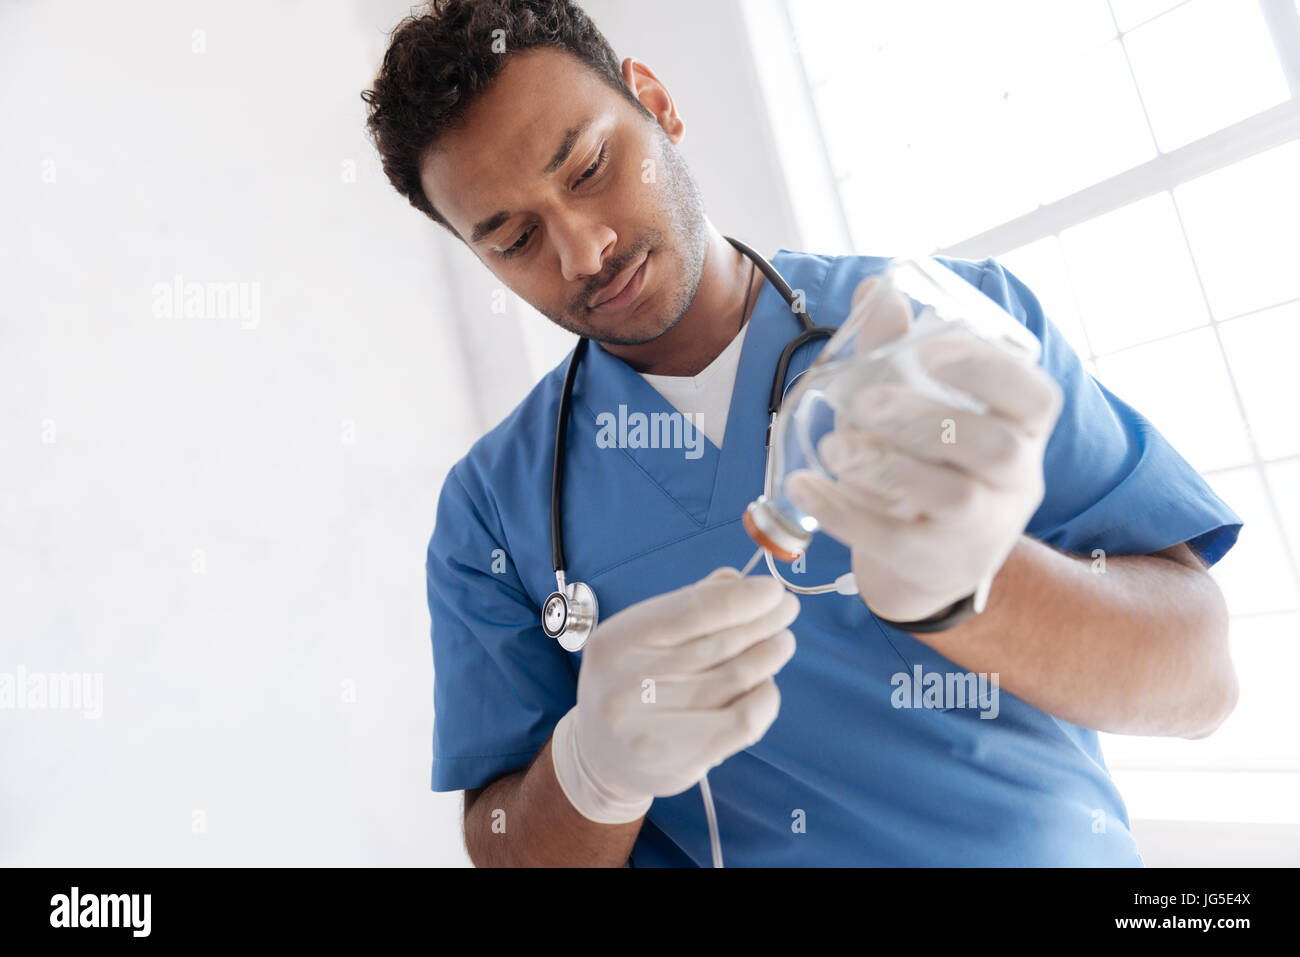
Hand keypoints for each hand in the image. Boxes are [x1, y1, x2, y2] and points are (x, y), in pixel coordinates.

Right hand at [551, 568, 798, 822]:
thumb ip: (689, 605)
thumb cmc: (631, 682)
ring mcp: (653, 726)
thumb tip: (738, 581)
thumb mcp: (642, 635)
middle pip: (720, 644)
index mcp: (617, 642)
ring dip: (770, 654)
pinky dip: (766, 697)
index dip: (742, 597)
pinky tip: (768, 684)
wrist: (602, 756)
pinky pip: (744, 720)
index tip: (772, 590)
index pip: (693, 611)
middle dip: (765, 621)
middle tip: (787, 609)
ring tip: (782, 642)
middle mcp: (628, 684)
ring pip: (737, 678)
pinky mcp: (681, 759)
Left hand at [785, 277, 1062, 622]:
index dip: (988, 370)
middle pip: (995, 447)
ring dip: (887, 465)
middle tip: (867, 401)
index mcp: (1022, 428)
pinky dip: (844, 512)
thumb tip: (876, 290)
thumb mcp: (920, 405)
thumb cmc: (930, 460)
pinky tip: (803, 486)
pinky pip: (895, 540)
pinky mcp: (936, 561)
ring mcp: (982, 527)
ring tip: (833, 445)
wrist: (927, 555)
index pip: (1036, 397)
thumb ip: (898, 349)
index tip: (930, 348)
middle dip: (928, 417)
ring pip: (952, 496)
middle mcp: (1015, 479)